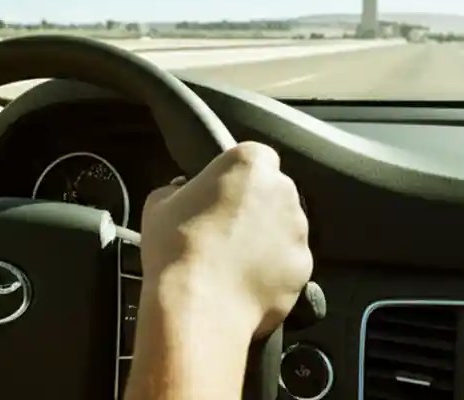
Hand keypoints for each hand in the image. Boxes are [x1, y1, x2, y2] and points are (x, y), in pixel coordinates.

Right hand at [139, 141, 310, 338]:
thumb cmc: (175, 246)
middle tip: (226, 230)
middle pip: (274, 192)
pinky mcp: (305, 267)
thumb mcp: (159, 203)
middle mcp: (284, 190)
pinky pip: (288, 263)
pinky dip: (273, 271)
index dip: (238, 177)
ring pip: (284, 229)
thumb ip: (179, 188)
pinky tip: (245, 284)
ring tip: (234, 263)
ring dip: (267, 239)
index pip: (255, 158)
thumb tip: (185, 192)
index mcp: (250, 163)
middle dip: (256, 207)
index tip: (221, 196)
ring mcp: (298, 231)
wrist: (198, 306)